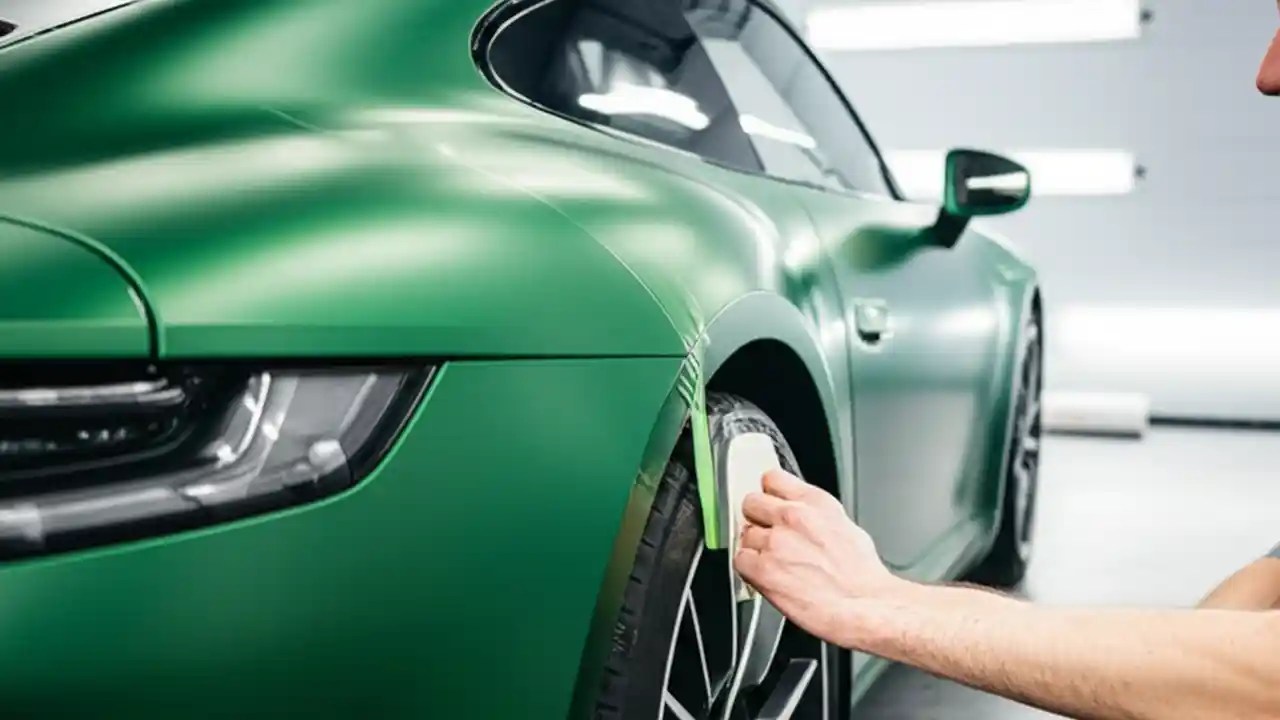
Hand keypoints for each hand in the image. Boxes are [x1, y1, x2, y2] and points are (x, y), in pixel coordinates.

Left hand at [732, 469, 905, 647]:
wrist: (865, 606)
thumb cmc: (861, 575)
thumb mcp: (845, 526)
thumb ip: (815, 514)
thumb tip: (800, 514)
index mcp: (815, 502)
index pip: (772, 479)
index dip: (768, 494)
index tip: (769, 502)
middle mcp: (792, 516)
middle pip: (751, 503)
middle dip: (758, 519)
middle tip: (770, 536)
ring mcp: (775, 542)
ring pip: (745, 534)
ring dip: (755, 548)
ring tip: (776, 563)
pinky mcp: (763, 569)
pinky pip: (740, 560)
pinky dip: (750, 570)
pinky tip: (768, 577)